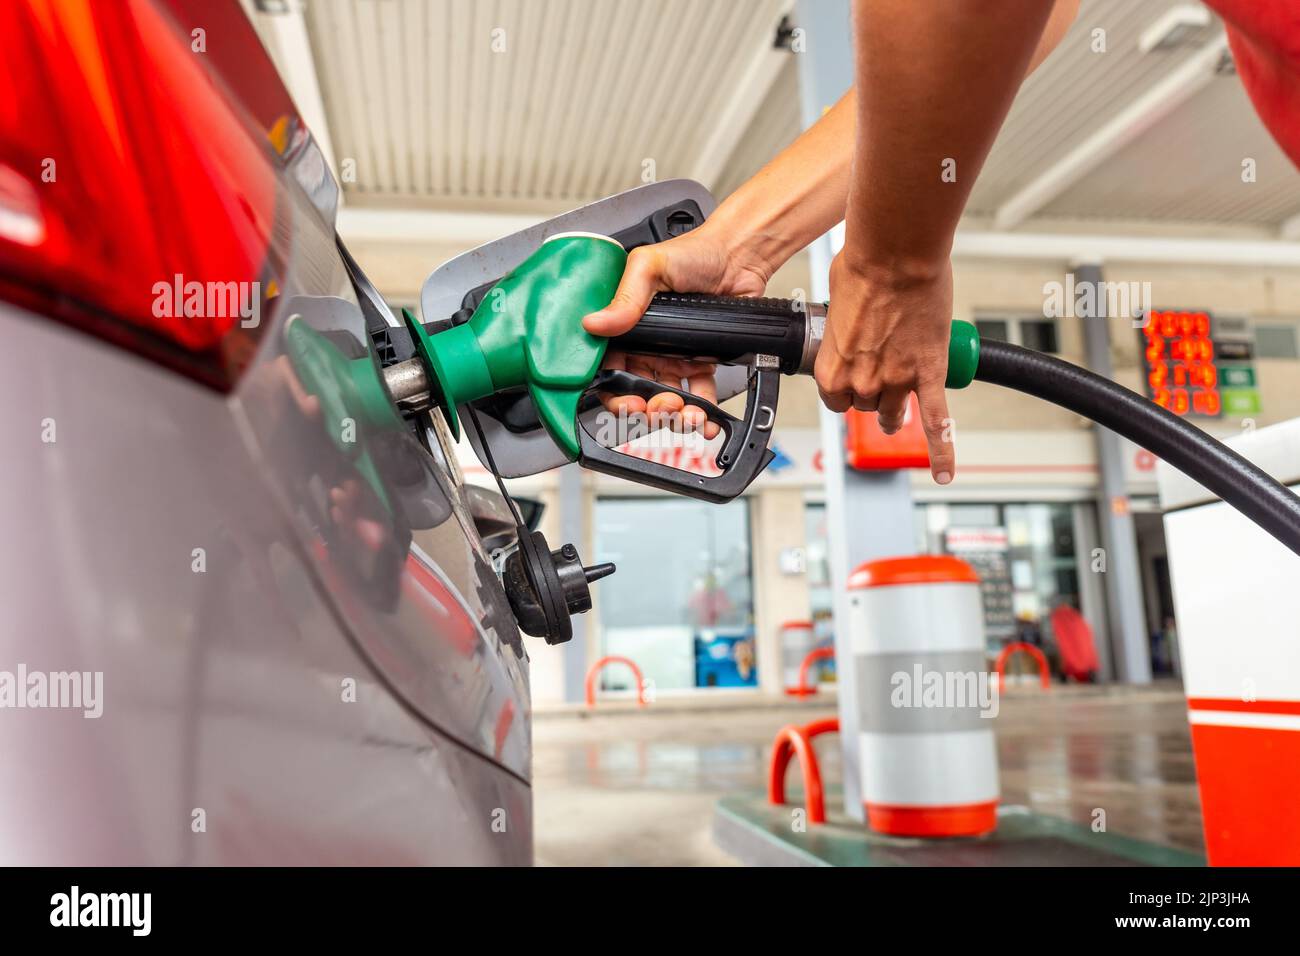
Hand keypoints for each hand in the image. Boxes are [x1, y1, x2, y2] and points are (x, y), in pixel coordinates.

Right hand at [581, 223, 771, 436]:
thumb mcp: (649, 267)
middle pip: (637, 390)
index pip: (608, 366)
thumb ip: (624, 298)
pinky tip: (707, 417)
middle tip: (661, 406)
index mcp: (626, 324)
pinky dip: (704, 410)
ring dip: (675, 414)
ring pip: (666, 397)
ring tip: (687, 413)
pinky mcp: (700, 360)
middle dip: (648, 408)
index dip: (614, 392)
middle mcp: (646, 344)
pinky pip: (698, 392)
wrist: (739, 255)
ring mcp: (673, 355)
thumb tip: (595, 323)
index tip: (628, 401)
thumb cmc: (693, 252)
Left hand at [815, 252, 955, 483]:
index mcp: (832, 368)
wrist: (896, 254)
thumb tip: (850, 318)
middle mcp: (862, 382)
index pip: (836, 400)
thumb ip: (843, 325)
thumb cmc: (863, 266)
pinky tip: (944, 471)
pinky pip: (938, 422)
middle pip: (866, 405)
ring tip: (900, 406)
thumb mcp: (837, 300)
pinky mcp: (930, 375)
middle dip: (872, 393)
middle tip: (880, 377)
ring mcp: (898, 381)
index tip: (853, 380)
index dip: (846, 389)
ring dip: (896, 410)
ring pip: (895, 413)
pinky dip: (942, 449)